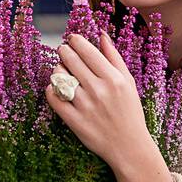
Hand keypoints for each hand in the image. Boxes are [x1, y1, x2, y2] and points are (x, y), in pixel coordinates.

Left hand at [44, 31, 151, 168]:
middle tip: (64, 53)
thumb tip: (101, 34)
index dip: (75, 41)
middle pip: (70, 60)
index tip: (73, 40)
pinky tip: (57, 89)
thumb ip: (114, 57)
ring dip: (58, 70)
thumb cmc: (130, 112)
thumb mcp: (128, 82)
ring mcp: (85, 106)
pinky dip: (51, 90)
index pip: (87, 50)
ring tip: (63, 72)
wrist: (129, 147)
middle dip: (64, 52)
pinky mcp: (74, 121)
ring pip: (59, 77)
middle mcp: (98, 90)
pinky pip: (53, 98)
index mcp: (113, 78)